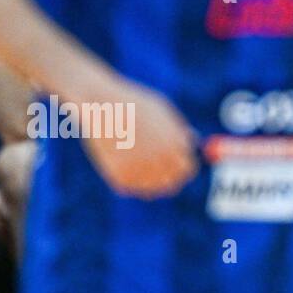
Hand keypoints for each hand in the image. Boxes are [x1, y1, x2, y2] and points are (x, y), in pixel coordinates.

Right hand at [80, 79, 197, 198]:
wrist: (101, 106)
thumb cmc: (132, 104)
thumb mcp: (161, 112)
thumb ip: (178, 130)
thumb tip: (191, 143)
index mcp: (176, 145)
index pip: (188, 169)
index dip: (181, 167)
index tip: (173, 166)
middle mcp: (162, 161)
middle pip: (172, 183)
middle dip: (166, 177)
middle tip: (154, 170)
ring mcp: (142, 171)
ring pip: (150, 188)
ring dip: (144, 176)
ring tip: (127, 149)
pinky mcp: (122, 179)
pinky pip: (130, 185)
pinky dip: (126, 174)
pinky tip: (115, 153)